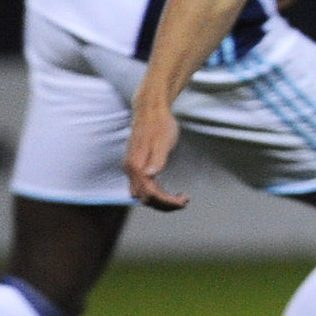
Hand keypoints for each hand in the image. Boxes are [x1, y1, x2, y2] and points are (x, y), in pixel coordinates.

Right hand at [125, 92, 187, 210]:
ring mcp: (132, 168)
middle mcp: (130, 169)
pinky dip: (155, 193)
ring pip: (142, 194)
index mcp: (136, 165)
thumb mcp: (163, 142)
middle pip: (144, 197)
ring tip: (178, 198)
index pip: (149, 193)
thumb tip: (150, 174)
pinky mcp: (136, 166)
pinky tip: (167, 192)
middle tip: (184, 201)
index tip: (183, 201)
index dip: (166, 201)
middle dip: (164, 204)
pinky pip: (143, 186)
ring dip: (159, 200)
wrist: (151, 112)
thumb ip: (157, 159)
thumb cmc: (159, 125)